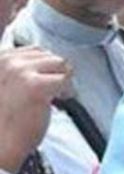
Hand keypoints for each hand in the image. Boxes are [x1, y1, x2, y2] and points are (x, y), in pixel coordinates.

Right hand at [0, 48, 70, 173]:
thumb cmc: (4, 122)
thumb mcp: (5, 87)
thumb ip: (20, 72)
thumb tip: (49, 61)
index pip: (33, 50)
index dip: (45, 68)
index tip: (47, 81)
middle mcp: (5, 62)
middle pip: (49, 55)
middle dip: (55, 73)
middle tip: (54, 92)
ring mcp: (19, 72)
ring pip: (60, 64)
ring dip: (62, 81)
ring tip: (56, 97)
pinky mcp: (35, 86)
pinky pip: (65, 79)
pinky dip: (67, 91)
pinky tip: (58, 102)